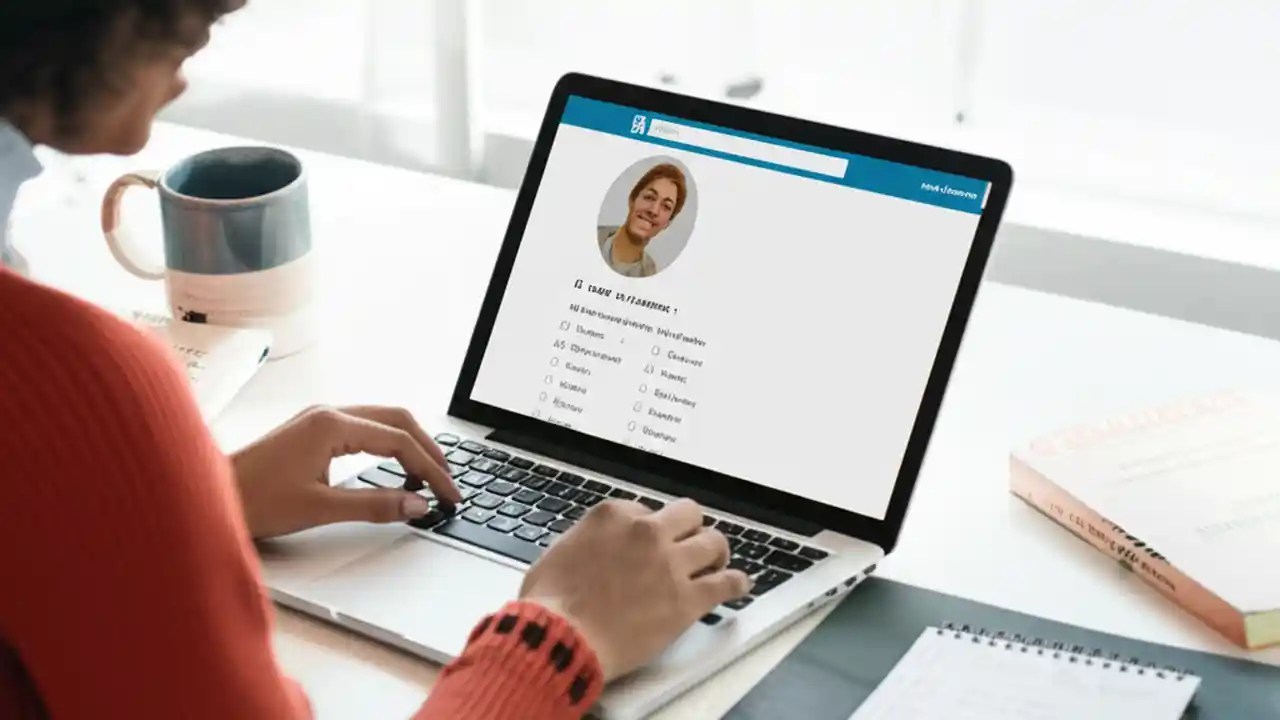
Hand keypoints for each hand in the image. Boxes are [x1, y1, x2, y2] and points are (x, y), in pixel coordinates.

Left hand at [231, 405, 461, 538]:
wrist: (202, 495)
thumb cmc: (253, 500)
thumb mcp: (320, 507)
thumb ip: (375, 505)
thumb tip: (417, 505)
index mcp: (333, 424)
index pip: (400, 441)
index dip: (431, 470)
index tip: (448, 495)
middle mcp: (329, 412)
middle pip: (398, 420)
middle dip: (428, 451)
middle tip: (447, 483)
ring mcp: (320, 419)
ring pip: (383, 421)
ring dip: (410, 446)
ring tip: (426, 478)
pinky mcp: (313, 430)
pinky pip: (365, 428)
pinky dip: (388, 446)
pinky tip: (393, 469)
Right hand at [519, 498, 750, 680]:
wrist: (562, 636)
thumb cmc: (550, 602)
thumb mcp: (559, 552)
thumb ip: (587, 540)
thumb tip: (594, 548)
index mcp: (614, 516)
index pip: (645, 511)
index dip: (647, 530)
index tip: (647, 545)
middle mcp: (647, 532)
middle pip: (688, 515)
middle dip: (689, 528)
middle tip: (688, 544)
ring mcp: (671, 564)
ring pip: (713, 542)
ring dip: (715, 552)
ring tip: (716, 562)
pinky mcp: (687, 599)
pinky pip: (725, 583)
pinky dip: (735, 582)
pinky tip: (738, 584)